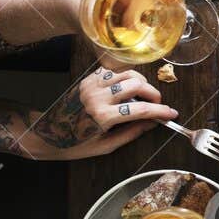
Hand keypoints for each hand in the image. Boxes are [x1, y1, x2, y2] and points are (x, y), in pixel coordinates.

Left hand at [19, 65, 176, 160]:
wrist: (47, 132)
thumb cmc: (75, 144)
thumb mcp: (106, 146)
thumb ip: (131, 133)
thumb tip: (153, 123)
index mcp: (103, 116)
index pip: (140, 109)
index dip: (160, 111)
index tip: (171, 114)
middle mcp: (98, 96)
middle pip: (137, 84)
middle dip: (153, 93)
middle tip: (157, 104)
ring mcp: (92, 85)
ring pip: (127, 73)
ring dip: (141, 83)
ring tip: (143, 96)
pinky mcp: (88, 79)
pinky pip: (113, 72)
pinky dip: (125, 78)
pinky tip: (126, 90)